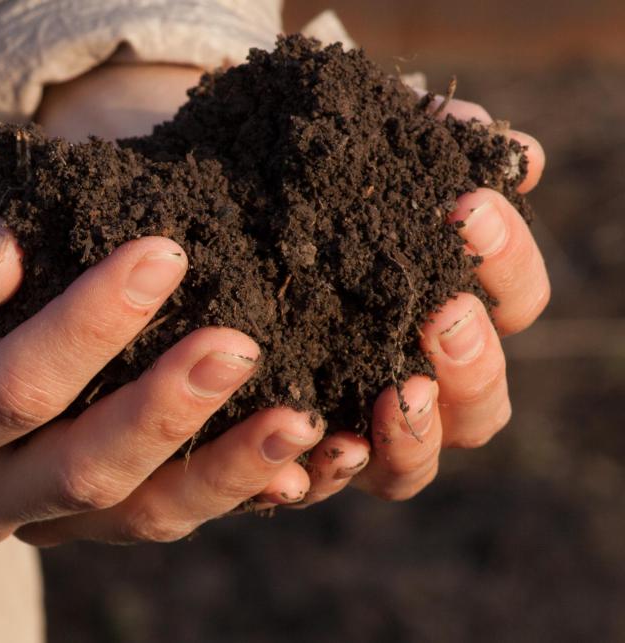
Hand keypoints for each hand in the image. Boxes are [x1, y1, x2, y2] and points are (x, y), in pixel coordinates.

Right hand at [0, 162, 327, 545]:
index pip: (12, 390)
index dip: (90, 328)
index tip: (164, 253)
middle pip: (81, 473)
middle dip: (165, 410)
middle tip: (241, 343)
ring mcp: (39, 512)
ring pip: (137, 515)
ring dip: (222, 470)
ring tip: (298, 416)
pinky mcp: (91, 509)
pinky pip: (165, 512)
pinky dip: (232, 489)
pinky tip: (296, 457)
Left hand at [299, 96, 548, 504]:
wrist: (182, 210)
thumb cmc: (276, 182)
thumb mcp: (337, 151)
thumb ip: (419, 145)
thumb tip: (505, 144)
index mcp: (440, 307)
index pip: (512, 304)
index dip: (506, 263)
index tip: (468, 208)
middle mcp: (407, 377)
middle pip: (481, 406)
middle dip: (474, 360)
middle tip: (441, 311)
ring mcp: (347, 425)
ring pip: (412, 466)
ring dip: (416, 434)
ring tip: (399, 391)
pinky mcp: (280, 453)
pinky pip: (312, 487)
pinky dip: (315, 476)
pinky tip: (304, 455)